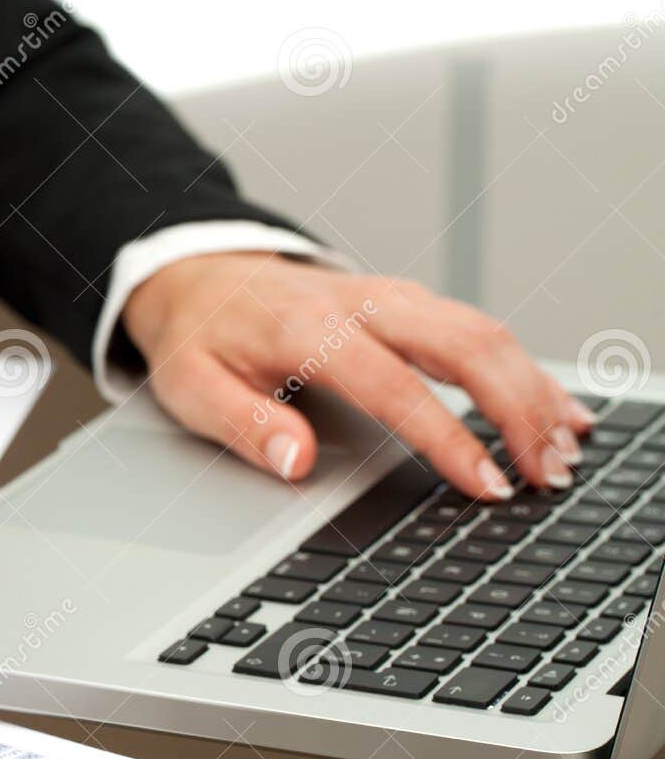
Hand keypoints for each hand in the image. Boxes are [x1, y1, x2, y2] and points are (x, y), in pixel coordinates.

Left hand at [121, 252, 591, 496]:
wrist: (198, 274)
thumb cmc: (200, 336)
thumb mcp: (192, 387)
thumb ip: (244, 424)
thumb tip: (295, 462)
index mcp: (308, 328)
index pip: (394, 386)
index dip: (445, 438)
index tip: (484, 484)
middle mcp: (360, 302)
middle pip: (464, 344)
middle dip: (518, 409)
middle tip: (548, 472)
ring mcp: (390, 297)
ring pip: (483, 331)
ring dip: (533, 389)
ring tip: (567, 448)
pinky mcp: (407, 303)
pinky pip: (478, 329)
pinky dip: (523, 368)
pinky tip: (553, 407)